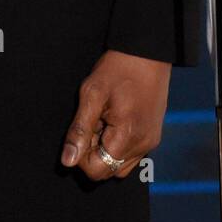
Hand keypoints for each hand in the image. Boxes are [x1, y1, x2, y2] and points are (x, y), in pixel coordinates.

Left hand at [60, 50, 170, 181]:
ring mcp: (151, 142)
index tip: (85, 127)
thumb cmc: (119, 69)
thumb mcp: (91, 94)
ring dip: (107, 150)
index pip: (96, 170)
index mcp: (127, 136)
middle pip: (108, 171)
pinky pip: (132, 154)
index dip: (82, 154)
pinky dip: (120, 145)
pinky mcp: (154, 135)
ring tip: (107, 120)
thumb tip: (67, 162)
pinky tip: (117, 120)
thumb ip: (80, 130)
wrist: (148, 51)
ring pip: (120, 166)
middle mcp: (143, 145)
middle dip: (95, 152)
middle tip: (96, 120)